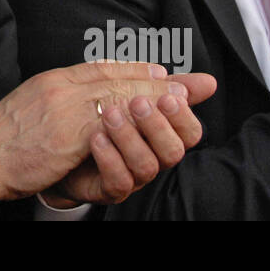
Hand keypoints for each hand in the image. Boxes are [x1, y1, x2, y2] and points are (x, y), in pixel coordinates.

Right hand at [0, 62, 213, 201]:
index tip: (164, 69)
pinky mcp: (66, 134)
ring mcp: (63, 107)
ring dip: (154, 97)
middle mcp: (60, 86)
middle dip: (159, 79)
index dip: (137, 67)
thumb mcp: (33, 105)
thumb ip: (62, 97)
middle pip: (118, 77)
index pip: (101, 67)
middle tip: (194, 83)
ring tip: (182, 99)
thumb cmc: (3, 138)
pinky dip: (135, 120)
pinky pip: (107, 122)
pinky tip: (155, 120)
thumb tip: (93, 99)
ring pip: (119, 95)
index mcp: (52, 80)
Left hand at [44, 73, 215, 206]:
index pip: (189, 131)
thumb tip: (208, 81)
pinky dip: (109, 157)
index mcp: (161, 134)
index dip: (183, 116)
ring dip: (130, 137)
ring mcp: (132, 175)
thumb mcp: (131, 93)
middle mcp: (152, 156)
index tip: (169, 95)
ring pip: (147, 166)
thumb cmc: (101, 117)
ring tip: (109, 115)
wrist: (61, 144)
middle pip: (173, 151)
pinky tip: (96, 137)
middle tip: (138, 103)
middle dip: (157, 125)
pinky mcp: (108, 189)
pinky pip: (118, 181)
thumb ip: (163, 86)